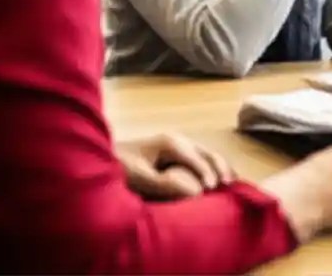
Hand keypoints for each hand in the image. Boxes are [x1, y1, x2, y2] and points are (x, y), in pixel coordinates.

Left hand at [117, 132, 233, 199]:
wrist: (100, 159)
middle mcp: (178, 140)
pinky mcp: (174, 154)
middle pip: (208, 153)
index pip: (197, 158)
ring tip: (231, 182)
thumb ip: (164, 184)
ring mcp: (177, 145)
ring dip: (219, 167)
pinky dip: (212, 168)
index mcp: (170, 142)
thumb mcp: (138, 177)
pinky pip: (199, 159)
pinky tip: (219, 179)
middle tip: (229, 185)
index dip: (207, 173)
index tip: (212, 190)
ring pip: (207, 155)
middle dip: (220, 168)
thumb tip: (195, 191)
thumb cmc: (117, 168)